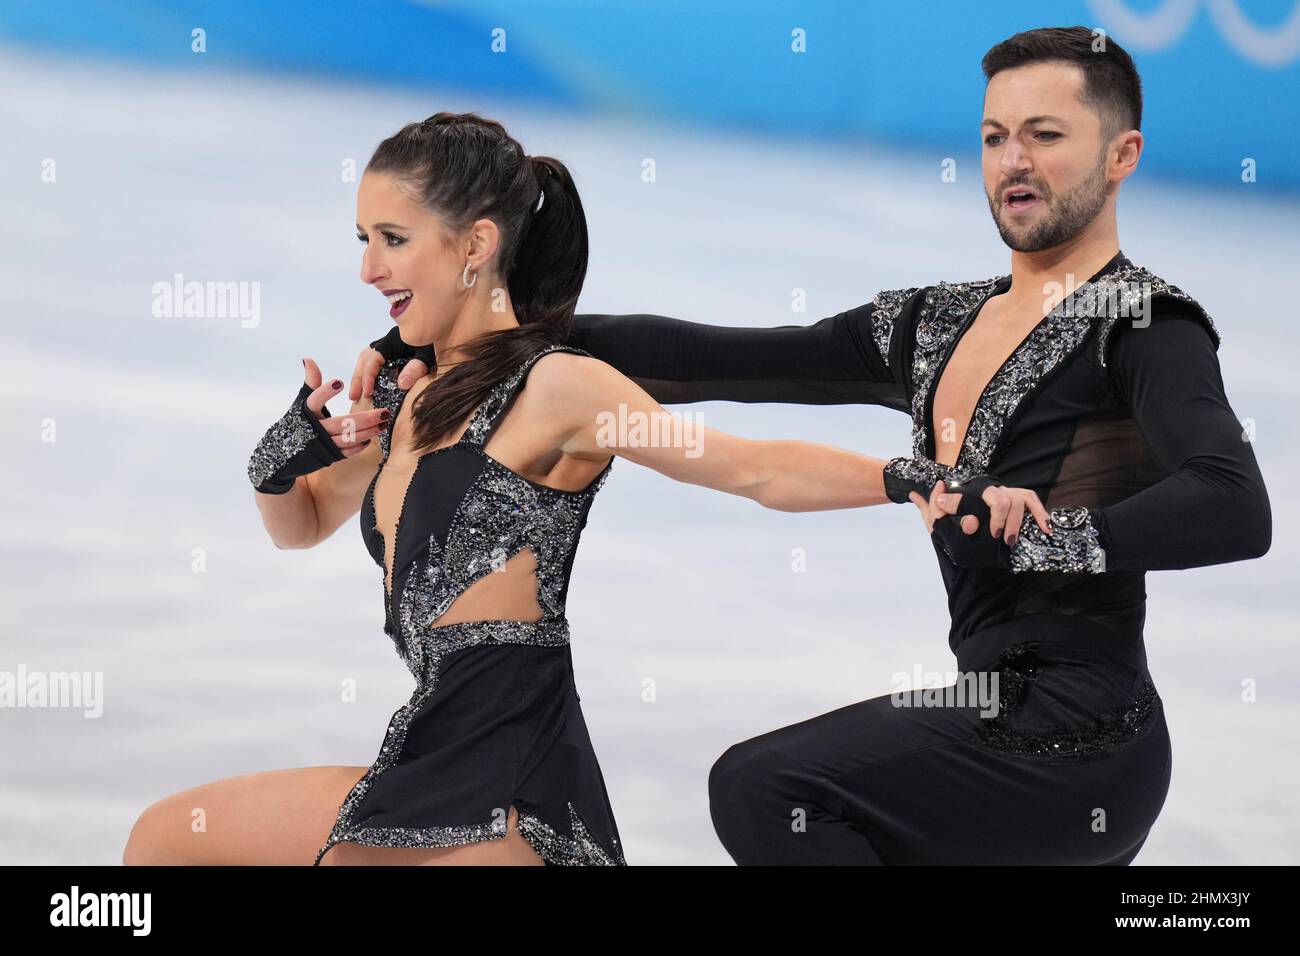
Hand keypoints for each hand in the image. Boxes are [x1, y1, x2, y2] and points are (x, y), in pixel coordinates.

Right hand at [247, 358, 389, 494]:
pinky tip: (372, 437)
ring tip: (383, 424)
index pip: (315, 400)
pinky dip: (360, 445)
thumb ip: (311, 382)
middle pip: (342, 423)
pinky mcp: (329, 456)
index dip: (325, 392)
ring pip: (348, 439)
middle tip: (384, 412)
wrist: (283, 452)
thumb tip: (308, 359)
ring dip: (368, 432)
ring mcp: (322, 444)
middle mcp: (314, 429)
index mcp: (306, 412)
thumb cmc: (298, 420)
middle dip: (365, 419)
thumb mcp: (303, 401)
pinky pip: (347, 452)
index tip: (339, 382)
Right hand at [350, 327, 434, 399]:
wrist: (447, 327)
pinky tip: (371, 383)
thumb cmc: (438, 340)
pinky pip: (375, 359)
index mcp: (393, 341)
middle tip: (354, 397)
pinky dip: (369, 371)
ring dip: (361, 374)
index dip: (368, 375)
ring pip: (367, 357)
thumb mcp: (430, 355)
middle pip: (365, 357)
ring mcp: (390, 344)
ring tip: (357, 393)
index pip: (373, 358)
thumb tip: (401, 384)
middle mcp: (388, 341)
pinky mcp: (394, 349)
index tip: (368, 392)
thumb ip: (417, 367)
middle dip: (358, 377)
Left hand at [907, 479, 1052, 544]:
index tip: (969, 526)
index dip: (967, 508)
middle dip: (997, 517)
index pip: (967, 496)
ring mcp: (1008, 494)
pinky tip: (1045, 528)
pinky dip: (1040, 514)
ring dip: (1014, 523)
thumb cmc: (961, 524)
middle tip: (993, 536)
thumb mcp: (945, 521)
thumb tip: (914, 495)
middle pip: (998, 498)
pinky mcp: (1023, 499)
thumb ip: (932, 510)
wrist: (982, 526)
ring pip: (1017, 501)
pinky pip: (1033, 502)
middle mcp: (990, 491)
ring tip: (1008, 541)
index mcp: (970, 493)